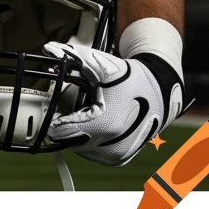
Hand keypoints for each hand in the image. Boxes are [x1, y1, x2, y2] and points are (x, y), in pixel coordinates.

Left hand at [43, 42, 183, 166]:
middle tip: (69, 103)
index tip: (52, 104)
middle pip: (68, 139)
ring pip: (78, 146)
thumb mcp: (100, 63)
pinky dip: (87, 138)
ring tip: (85, 111)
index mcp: (106, 125)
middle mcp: (112, 147)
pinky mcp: (118, 159)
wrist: (159, 92)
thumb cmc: (127, 77)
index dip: (52, 116)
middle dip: (64, 122)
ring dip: (75, 131)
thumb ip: (72, 57)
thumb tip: (49, 49)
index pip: (61, 131)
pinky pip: (90, 151)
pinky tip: (95, 122)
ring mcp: (116, 156)